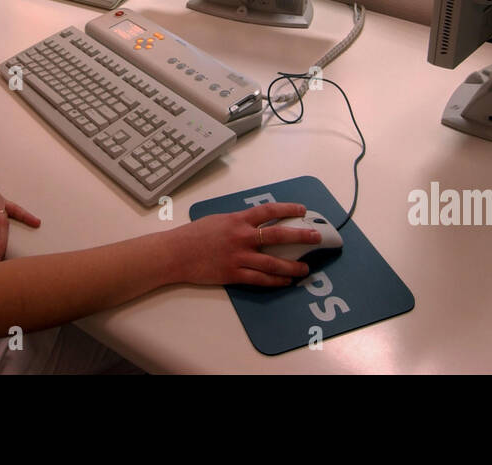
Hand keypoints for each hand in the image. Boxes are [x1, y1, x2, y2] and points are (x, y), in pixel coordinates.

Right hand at [171, 202, 320, 285]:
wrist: (176, 253)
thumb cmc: (193, 235)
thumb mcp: (218, 220)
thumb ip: (238, 221)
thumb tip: (255, 223)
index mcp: (237, 220)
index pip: (268, 211)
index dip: (288, 209)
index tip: (302, 210)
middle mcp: (241, 237)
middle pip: (278, 236)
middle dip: (300, 236)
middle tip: (316, 237)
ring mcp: (238, 257)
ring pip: (273, 263)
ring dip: (292, 266)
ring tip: (305, 269)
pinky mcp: (233, 274)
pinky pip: (260, 279)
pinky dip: (275, 281)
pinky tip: (286, 282)